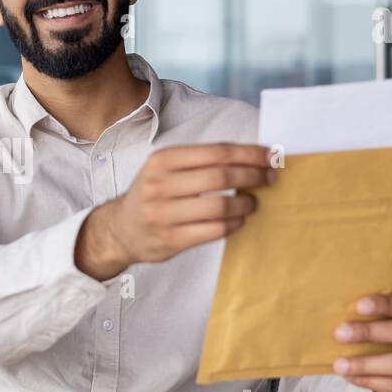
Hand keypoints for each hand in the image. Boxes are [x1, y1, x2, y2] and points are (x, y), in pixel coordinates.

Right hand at [74, 143, 274, 280]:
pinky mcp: (171, 239)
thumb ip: (201, 162)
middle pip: (220, 176)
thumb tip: (251, 157)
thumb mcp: (166, 169)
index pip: (216, 152)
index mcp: (162, 160)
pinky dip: (234, 224)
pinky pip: (214, 230)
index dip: (249, 154)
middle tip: (270, 179)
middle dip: (253, 175)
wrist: (121, 229)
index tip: (270, 157)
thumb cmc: (154, 194)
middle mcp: (159, 184)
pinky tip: (239, 220)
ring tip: (254, 202)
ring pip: (220, 205)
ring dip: (246, 203)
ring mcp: (163, 214)